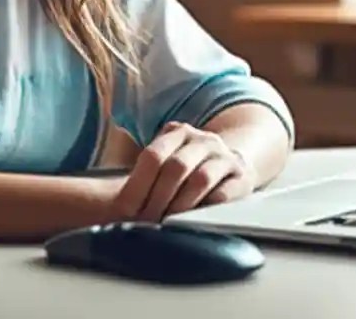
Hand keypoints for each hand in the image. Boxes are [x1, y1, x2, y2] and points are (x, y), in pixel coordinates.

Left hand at [112, 121, 256, 222]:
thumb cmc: (187, 171)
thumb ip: (145, 175)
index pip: (152, 156)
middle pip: (175, 168)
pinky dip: (205, 209)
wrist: (229, 164)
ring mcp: (224, 156)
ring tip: (167, 224)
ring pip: (200, 180)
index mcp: (177, 131)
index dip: (138, 186)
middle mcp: (202, 139)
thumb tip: (112, 207)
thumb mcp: (167, 160)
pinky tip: (192, 221)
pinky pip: (224, 194)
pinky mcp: (242, 177)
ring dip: (180, 206)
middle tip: (146, 222)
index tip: (126, 211)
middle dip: (158, 199)